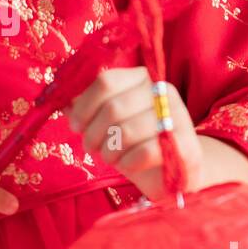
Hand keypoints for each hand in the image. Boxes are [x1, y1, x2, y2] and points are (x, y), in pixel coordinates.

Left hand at [63, 66, 203, 201]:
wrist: (176, 170)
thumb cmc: (136, 143)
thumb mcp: (109, 123)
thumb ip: (87, 109)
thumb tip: (62, 102)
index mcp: (143, 78)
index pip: (106, 82)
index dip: (84, 106)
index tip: (75, 125)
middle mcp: (164, 92)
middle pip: (113, 108)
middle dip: (93, 134)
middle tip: (91, 147)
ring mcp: (178, 117)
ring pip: (127, 131)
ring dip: (109, 151)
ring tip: (110, 157)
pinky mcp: (186, 145)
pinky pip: (145, 152)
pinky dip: (128, 162)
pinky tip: (127, 164)